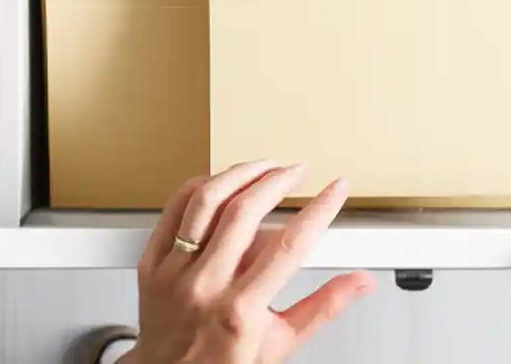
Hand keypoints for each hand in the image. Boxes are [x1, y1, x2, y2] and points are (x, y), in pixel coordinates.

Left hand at [125, 161, 375, 363]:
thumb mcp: (280, 343)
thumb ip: (323, 307)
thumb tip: (360, 283)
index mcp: (240, 311)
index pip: (289, 246)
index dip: (320, 209)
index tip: (336, 189)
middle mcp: (204, 287)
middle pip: (244, 213)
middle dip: (278, 180)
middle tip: (297, 172)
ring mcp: (173, 273)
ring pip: (206, 202)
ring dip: (240, 174)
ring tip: (264, 167)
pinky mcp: (150, 263)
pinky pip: (174, 209)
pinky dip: (201, 186)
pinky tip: (221, 181)